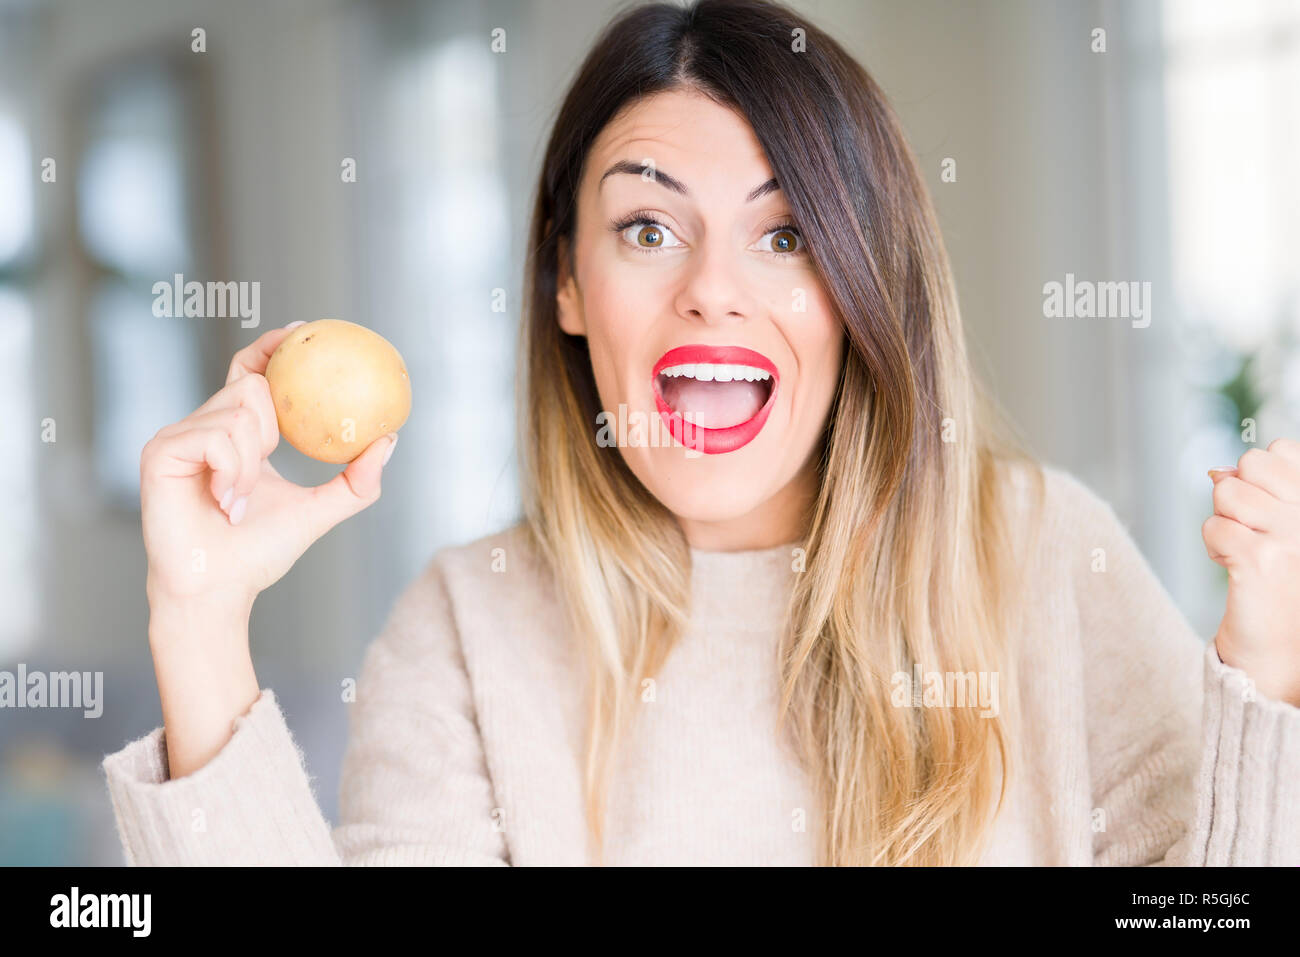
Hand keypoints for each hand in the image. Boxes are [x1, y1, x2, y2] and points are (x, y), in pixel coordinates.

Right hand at [140, 322, 397, 615]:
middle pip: (252, 386)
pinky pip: (217, 436)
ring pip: (240, 412)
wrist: (218, 588)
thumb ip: (356, 481)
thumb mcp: (319, 511)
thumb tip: (389, 440)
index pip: (252, 373)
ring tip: (236, 502)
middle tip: (266, 464)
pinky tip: (223, 502)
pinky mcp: (160, 450)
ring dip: (252, 464)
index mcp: (235, 433)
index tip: (301, 332)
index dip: (272, 347)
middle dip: (273, 428)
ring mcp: (179, 436)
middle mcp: (204, 427)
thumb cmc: (259, 554)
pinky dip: (233, 472)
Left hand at [1203, 439, 1299, 705]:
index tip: (1269, 515)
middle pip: (1250, 464)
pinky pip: (1214, 525)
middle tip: (1254, 533)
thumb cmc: (1283, 587)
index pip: (1281, 451)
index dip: (1260, 478)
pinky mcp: (1261, 560)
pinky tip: (1235, 568)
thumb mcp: (1283, 530)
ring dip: (1225, 521)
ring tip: (1246, 551)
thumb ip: (1263, 492)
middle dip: (1238, 495)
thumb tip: (1219, 470)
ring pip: (1227, 491)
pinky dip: (1214, 546)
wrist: (1285, 651)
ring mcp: (1292, 536)